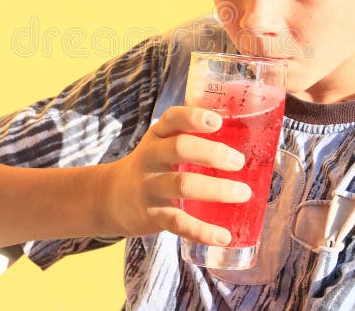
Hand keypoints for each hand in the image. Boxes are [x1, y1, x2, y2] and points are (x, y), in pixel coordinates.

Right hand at [100, 106, 251, 245]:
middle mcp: (150, 157)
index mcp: (157, 135)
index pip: (172, 118)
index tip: (217, 122)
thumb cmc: (152, 166)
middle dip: (213, 153)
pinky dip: (202, 231)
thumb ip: (191, 135)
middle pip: (180, 148)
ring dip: (216, 189)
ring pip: (182, 185)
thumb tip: (241, 128)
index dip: (194, 118)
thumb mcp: (161, 144)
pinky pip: (178, 223)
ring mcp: (149, 187)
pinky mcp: (152, 215)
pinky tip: (223, 236)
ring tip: (243, 193)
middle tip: (239, 161)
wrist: (112, 197)